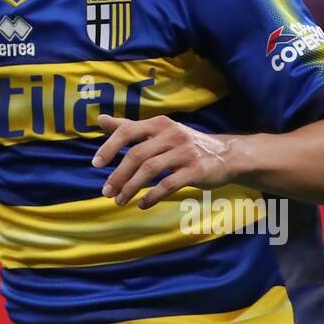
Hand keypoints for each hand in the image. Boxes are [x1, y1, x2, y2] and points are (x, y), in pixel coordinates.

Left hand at [92, 114, 236, 208]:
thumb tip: (100, 119)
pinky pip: (168, 184)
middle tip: (106, 192)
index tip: (95, 164)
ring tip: (120, 201)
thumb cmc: (186, 144)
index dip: (109, 147)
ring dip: (131, 187)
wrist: (227, 155)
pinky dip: (152, 195)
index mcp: (159, 124)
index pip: (128, 131)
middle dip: (118, 175)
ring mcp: (184, 152)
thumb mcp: (159, 131)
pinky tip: (142, 204)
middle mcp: (170, 134)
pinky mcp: (196, 170)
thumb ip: (130, 126)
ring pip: (150, 170)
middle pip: (136, 154)